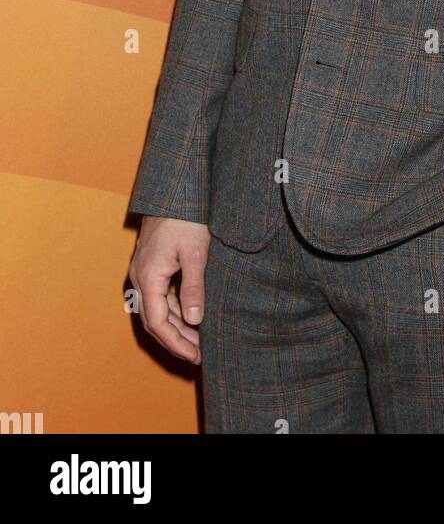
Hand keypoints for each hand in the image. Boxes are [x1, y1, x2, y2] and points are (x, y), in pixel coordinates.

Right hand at [129, 216, 210, 362]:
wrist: (173, 190)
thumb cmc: (185, 218)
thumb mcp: (195, 253)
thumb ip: (193, 288)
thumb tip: (195, 321)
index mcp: (148, 278)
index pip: (158, 324)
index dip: (176, 344)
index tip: (195, 356)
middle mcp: (140, 278)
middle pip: (155, 320)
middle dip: (176, 340)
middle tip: (200, 354)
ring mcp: (143, 271)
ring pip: (157, 308)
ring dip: (176, 326)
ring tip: (199, 339)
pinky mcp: (151, 264)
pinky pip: (160, 295)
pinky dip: (175, 309)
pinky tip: (191, 314)